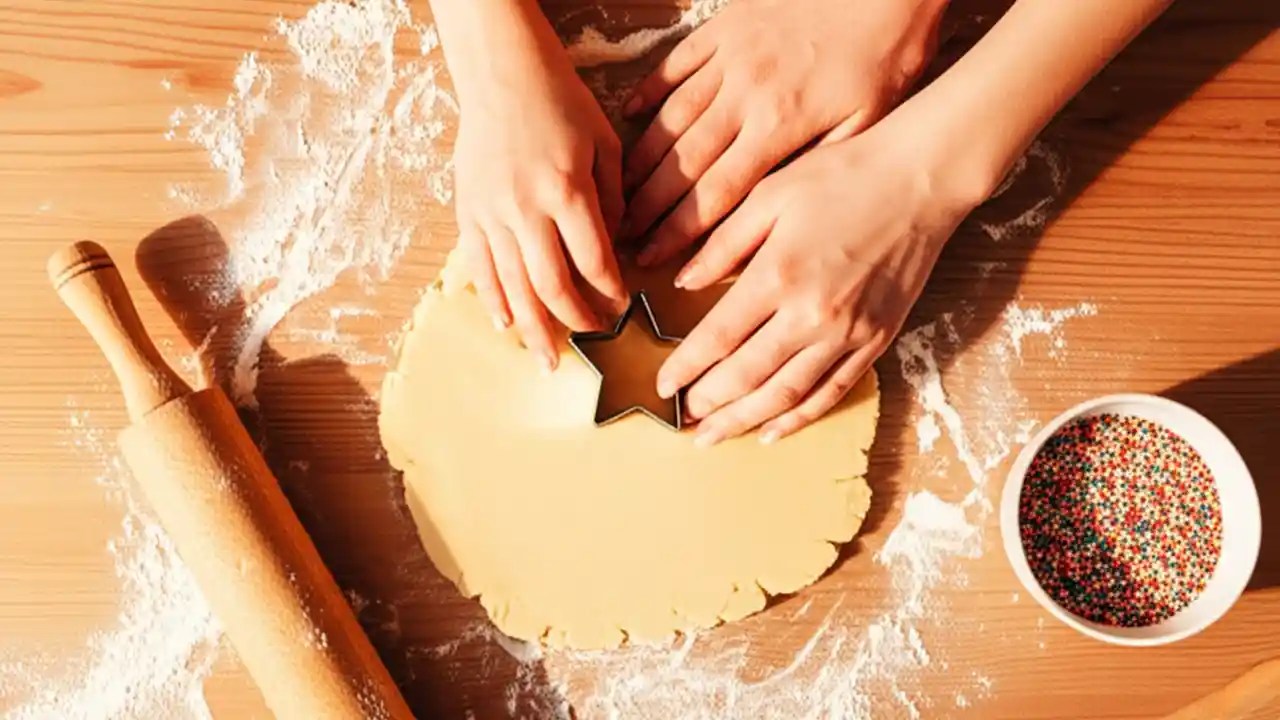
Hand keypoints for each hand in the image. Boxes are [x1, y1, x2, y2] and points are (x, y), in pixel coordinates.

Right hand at [451, 16, 626, 370]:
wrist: (502, 74)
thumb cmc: (561, 103)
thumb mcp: (604, 143)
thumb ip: (614, 198)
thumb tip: (616, 247)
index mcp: (567, 191)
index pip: (594, 261)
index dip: (611, 291)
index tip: (622, 305)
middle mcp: (526, 209)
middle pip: (553, 285)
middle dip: (577, 320)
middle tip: (594, 336)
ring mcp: (492, 214)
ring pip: (513, 287)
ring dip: (533, 330)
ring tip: (547, 360)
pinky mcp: (468, 212)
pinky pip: (479, 267)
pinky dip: (492, 300)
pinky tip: (505, 325)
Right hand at [619, 0, 946, 266]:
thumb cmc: (886, 53)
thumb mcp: (867, 122)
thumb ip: (817, 166)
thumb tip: (776, 209)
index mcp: (779, 126)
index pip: (717, 194)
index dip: (679, 230)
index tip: (652, 256)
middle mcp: (744, 95)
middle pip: (684, 163)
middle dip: (649, 205)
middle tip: (623, 234)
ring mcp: (730, 58)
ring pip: (672, 117)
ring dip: (642, 159)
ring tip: (620, 191)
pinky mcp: (726, 26)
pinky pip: (676, 62)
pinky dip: (651, 90)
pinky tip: (632, 115)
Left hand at [655, 121, 983, 445]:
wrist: (920, 180)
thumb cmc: (842, 176)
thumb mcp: (769, 196)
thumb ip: (721, 244)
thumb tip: (680, 282)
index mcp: (776, 275)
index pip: (717, 338)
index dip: (684, 368)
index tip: (662, 386)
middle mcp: (811, 314)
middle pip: (746, 376)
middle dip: (707, 403)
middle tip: (681, 418)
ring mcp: (847, 333)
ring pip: (785, 394)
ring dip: (744, 422)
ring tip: (713, 437)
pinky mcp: (876, 340)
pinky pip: (831, 392)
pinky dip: (798, 418)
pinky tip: (771, 431)